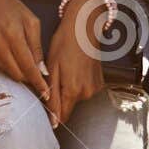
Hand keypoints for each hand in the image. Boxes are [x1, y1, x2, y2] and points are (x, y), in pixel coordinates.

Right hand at [0, 0, 48, 100]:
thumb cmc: (10, 6)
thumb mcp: (30, 20)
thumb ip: (36, 46)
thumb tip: (41, 69)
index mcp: (13, 34)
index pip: (28, 66)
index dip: (38, 82)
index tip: (46, 93)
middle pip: (17, 74)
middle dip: (29, 78)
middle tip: (38, 76)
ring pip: (7, 72)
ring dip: (19, 73)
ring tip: (26, 64)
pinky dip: (8, 65)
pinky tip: (11, 55)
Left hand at [47, 1, 105, 127]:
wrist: (83, 27)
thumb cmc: (64, 43)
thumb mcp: (52, 68)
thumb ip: (52, 97)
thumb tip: (53, 121)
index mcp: (73, 90)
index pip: (62, 117)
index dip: (53, 111)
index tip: (48, 99)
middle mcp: (86, 93)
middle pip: (68, 106)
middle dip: (60, 96)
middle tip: (57, 75)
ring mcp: (94, 88)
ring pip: (76, 97)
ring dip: (70, 88)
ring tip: (67, 69)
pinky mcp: (99, 82)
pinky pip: (85, 89)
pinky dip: (79, 82)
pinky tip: (76, 68)